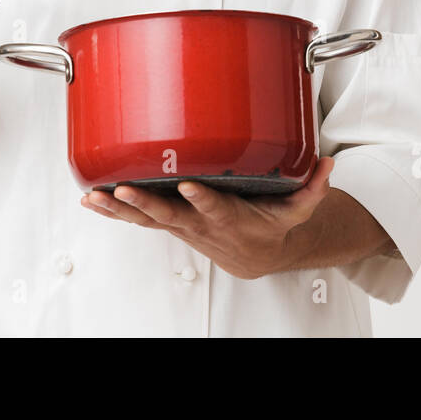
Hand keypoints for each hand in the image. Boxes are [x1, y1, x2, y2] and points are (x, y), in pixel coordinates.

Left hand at [79, 157, 335, 279]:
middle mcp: (199, 222)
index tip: (188, 186)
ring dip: (118, 208)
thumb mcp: (297, 210)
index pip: (215, 207)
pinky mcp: (168, 220)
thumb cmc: (268, 226)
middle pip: (168, 215)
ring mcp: (180, 224)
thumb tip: (328, 164)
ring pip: (145, 218)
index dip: (201, 199)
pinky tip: (92, 198)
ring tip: (94, 198)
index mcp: (230, 217)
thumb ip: (312, 188)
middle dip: (144, 203)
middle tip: (122, 191)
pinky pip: (137, 217)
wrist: (253, 255)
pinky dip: (114, 209)